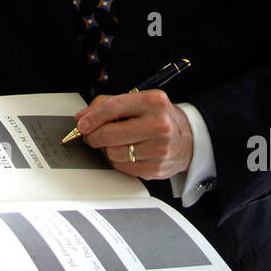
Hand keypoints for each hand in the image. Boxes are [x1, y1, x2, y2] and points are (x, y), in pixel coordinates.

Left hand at [73, 89, 193, 179]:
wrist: (189, 139)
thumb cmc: (160, 118)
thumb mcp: (140, 102)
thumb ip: (109, 104)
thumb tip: (83, 117)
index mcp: (153, 101)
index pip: (114, 107)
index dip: (92, 117)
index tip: (82, 124)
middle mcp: (159, 124)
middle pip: (110, 134)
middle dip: (94, 136)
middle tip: (91, 135)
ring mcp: (158, 148)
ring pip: (113, 153)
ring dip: (107, 149)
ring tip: (116, 143)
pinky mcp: (155, 168)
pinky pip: (121, 167)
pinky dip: (118, 161)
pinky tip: (127, 152)